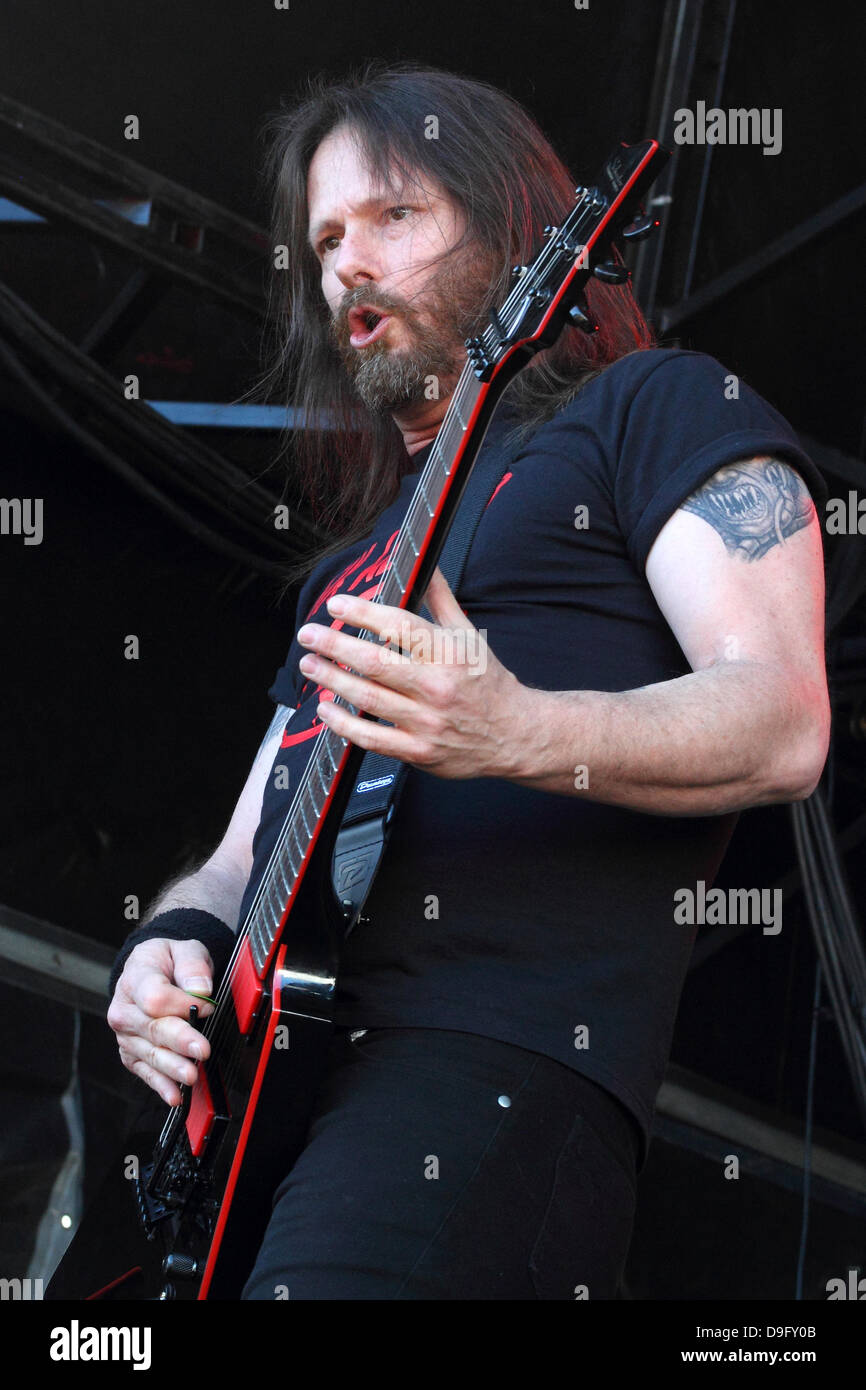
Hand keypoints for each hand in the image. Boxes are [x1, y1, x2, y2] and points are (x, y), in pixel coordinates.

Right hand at [106, 939, 215, 1105]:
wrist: (149, 970)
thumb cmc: (167, 961)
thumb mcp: (183, 949)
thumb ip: (192, 964)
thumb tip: (200, 988)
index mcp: (136, 976)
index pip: (155, 996)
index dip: (182, 1004)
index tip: (206, 1007)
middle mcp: (124, 1007)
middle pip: (152, 1027)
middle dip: (179, 1041)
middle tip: (201, 1051)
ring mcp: (125, 1033)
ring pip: (149, 1052)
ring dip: (171, 1067)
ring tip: (190, 1076)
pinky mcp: (130, 1051)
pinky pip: (143, 1070)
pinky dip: (159, 1084)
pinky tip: (174, 1095)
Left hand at [295, 565, 528, 779]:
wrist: (514, 735)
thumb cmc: (487, 682)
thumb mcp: (469, 635)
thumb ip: (440, 600)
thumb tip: (425, 564)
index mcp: (449, 653)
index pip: (400, 626)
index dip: (363, 612)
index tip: (336, 604)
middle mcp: (437, 686)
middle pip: (376, 662)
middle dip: (334, 645)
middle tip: (309, 634)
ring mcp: (427, 722)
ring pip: (368, 699)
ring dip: (331, 680)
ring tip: (309, 664)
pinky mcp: (419, 751)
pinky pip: (371, 738)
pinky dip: (343, 724)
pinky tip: (325, 708)